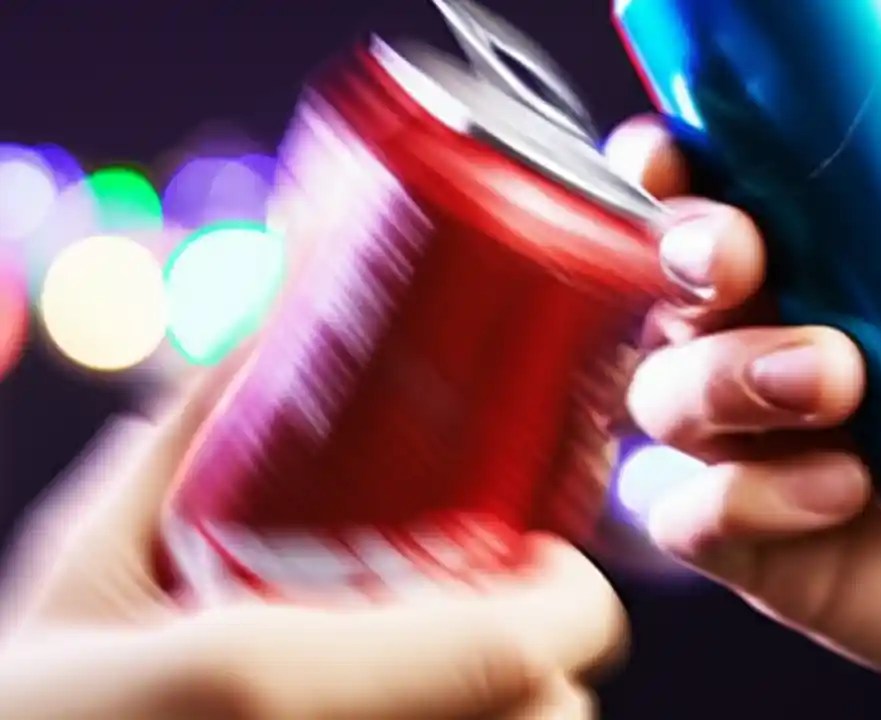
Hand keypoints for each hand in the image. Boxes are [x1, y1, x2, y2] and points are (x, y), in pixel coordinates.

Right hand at [0, 365, 625, 718]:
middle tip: (495, 611)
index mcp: (267, 679)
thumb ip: (179, 444)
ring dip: (516, 711)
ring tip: (450, 674)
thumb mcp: (80, 571)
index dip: (574, 599)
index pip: (516, 649)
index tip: (549, 558)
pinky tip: (416, 715)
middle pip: (550, 718)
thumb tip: (267, 334)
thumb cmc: (20, 710)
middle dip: (545, 659)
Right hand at [608, 13, 880, 718]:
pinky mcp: (758, 539)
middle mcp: (761, 341)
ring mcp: (752, 444)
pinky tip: (842, 488)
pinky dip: (744, 496)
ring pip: (663, 395)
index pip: (695, 200)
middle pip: (660, 287)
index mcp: (812, 260)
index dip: (660, 170)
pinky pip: (691, 513)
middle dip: (681, 260)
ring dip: (724, 376)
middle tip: (745, 257)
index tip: (678, 154)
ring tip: (832, 379)